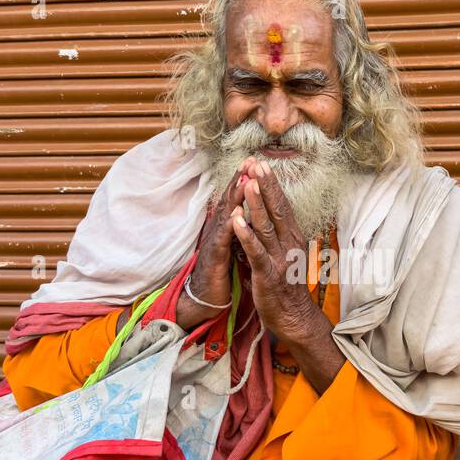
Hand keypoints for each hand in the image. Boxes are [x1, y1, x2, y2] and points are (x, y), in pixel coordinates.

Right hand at [174, 169, 245, 326]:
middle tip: (249, 161)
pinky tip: (236, 214)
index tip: (255, 163)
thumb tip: (244, 213)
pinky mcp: (214, 258)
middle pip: (229, 200)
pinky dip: (230, 226)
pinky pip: (223, 239)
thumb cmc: (220, 272)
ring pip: (226, 215)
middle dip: (239, 179)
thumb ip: (236, 228)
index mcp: (226, 227)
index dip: (245, 181)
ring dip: (235, 197)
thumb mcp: (231, 246)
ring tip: (245, 179)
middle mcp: (218, 230)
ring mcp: (215, 242)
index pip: (236, 199)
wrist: (205, 298)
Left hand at [230, 161, 320, 343]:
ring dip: (256, 204)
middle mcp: (289, 244)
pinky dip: (246, 235)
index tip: (263, 164)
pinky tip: (237, 220)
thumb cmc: (286, 285)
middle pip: (277, 210)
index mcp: (292, 237)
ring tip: (247, 184)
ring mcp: (279, 259)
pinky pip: (255, 251)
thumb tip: (264, 213)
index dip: (272, 185)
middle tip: (257, 164)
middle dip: (266, 186)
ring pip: (266, 227)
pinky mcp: (268, 274)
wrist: (294, 317)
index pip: (282, 206)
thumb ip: (275, 235)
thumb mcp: (284, 254)